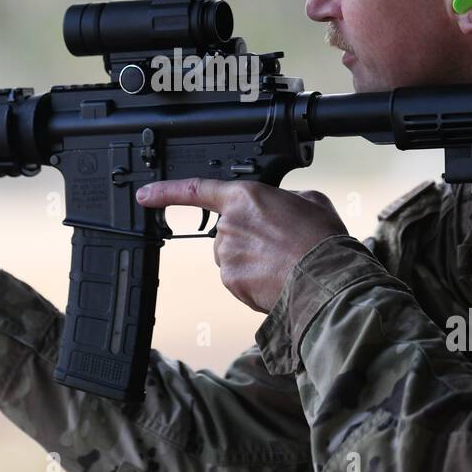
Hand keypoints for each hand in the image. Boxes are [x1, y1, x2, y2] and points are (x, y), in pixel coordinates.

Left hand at [135, 179, 347, 312]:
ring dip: (251, 261)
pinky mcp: (230, 281)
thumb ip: (285, 198)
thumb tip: (281, 205)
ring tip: (283, 264)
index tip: (145, 195)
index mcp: (246, 197)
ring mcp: (226, 254)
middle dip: (247, 238)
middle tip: (280, 245)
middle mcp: (228, 224)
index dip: (165, 192)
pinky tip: (275, 279)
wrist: (325, 280)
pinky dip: (252, 281)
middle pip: (226, 230)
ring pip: (231, 257)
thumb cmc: (322, 240)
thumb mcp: (311, 201)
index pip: (195, 190)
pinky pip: (236, 279)